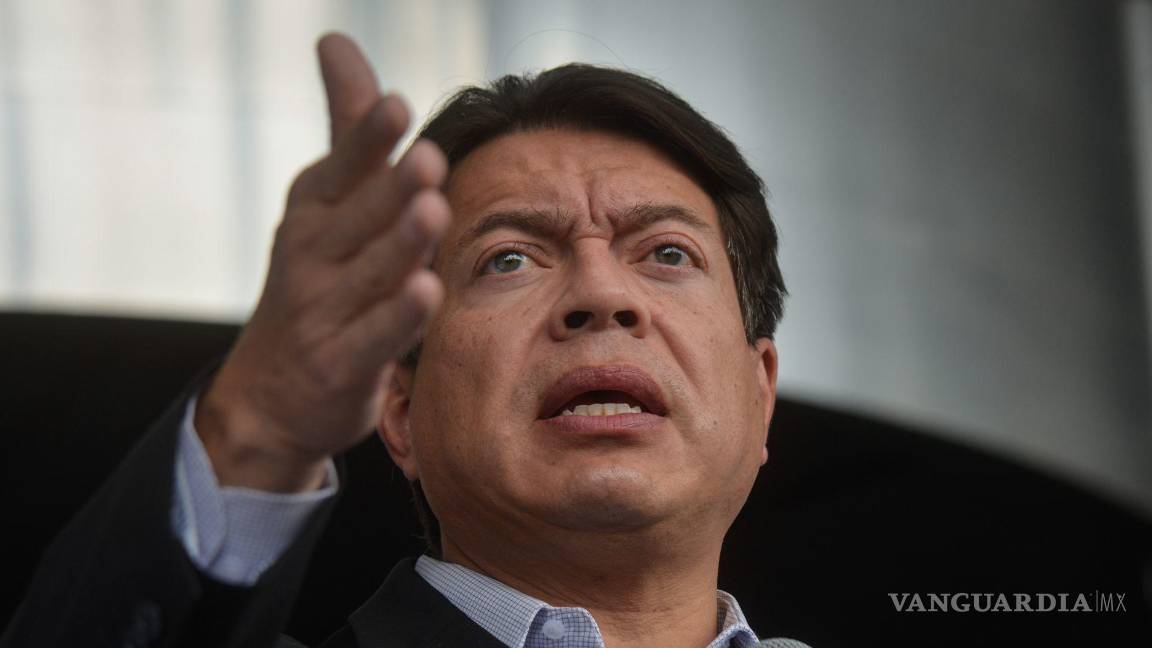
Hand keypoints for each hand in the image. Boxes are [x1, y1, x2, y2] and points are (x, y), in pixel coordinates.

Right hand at [194, 33, 449, 491]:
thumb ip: (347, 130)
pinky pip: (374, 339)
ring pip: (371, 273)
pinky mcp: (341, 364)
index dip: (367, 140)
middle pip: (360, 217)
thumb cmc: (317, 279)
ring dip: (401, 243)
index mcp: (314, 210)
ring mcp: (324, 312)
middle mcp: (313, 255)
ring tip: (432, 211)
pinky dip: (397, 318)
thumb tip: (335, 39)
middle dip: (392, 188)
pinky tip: (426, 292)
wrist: (270, 392)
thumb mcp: (324, 202)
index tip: (394, 106)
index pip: (342, 168)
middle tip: (427, 160)